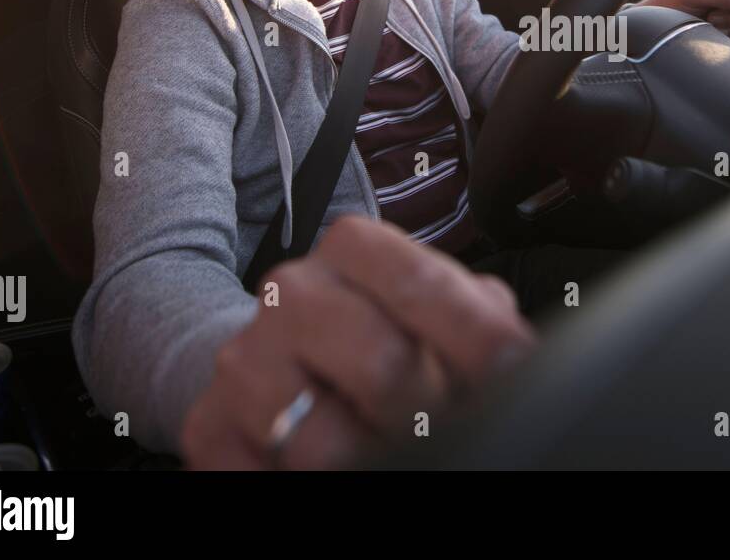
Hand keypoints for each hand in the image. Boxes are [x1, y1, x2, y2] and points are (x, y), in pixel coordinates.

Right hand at [180, 216, 535, 468]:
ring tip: (390, 450)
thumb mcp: (438, 312)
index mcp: (354, 248)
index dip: (480, 339)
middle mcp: (291, 292)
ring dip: (370, 457)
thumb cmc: (381, 334)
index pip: (426, 286)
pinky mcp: (209, 426)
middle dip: (428, 412)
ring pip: (323, 441)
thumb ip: (478, 317)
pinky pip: (265, 477)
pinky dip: (302, 481)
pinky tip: (341, 463)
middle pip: (383, 366)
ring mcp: (244, 359)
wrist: (284, 363)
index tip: (515, 372)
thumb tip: (521, 357)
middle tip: (444, 426)